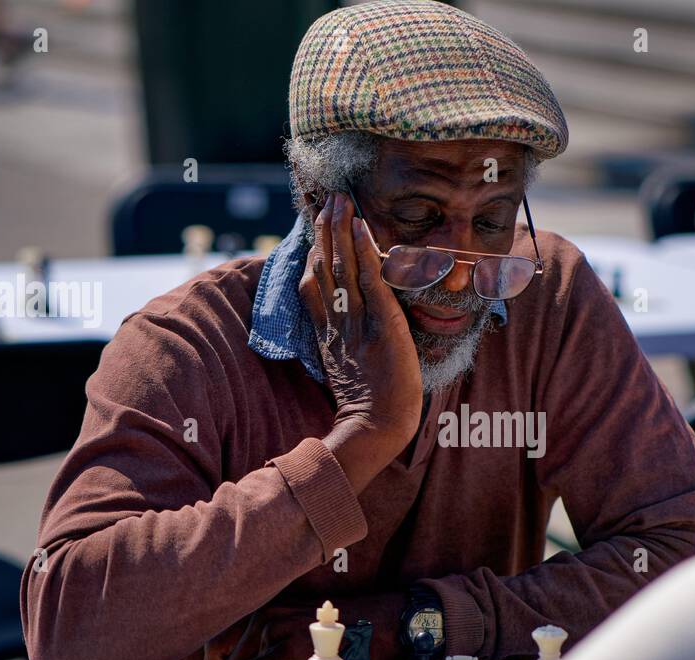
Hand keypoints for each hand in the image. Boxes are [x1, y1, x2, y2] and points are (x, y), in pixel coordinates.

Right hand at [301, 193, 422, 491]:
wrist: (376, 426)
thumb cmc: (370, 408)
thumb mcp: (346, 372)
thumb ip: (340, 347)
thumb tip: (338, 331)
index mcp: (327, 334)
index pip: (314, 285)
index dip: (314, 254)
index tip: (314, 228)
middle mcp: (337, 322)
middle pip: (325, 267)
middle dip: (325, 232)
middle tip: (327, 199)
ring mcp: (356, 321)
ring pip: (343, 267)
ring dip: (341, 231)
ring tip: (340, 202)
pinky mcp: (380, 322)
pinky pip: (370, 281)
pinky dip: (364, 252)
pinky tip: (362, 228)